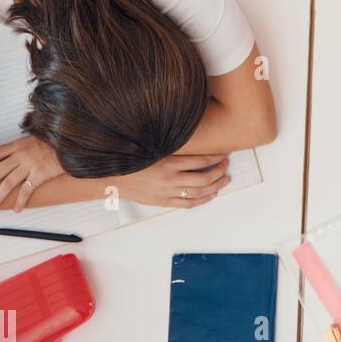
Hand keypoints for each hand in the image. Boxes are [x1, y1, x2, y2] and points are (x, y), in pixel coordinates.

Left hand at [0, 136, 66, 211]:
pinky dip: (21, 200)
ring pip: (9, 183)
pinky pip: (28, 190)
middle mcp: (21, 155)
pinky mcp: (42, 174)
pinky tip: (16, 209)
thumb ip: (22, 146)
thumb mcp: (35, 137)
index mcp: (16, 145)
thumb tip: (11, 153)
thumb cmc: (55, 140)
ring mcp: (31, 165)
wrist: (73, 142)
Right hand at [115, 154, 231, 207]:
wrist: (113, 179)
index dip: (216, 157)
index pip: (201, 160)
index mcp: (168, 163)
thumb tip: (192, 138)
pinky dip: (203, 200)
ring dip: (216, 186)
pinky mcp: (164, 202)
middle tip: (227, 165)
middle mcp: (170, 179)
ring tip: (225, 179)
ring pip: (199, 192)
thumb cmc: (132, 161)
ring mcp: (168, 192)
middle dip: (220, 171)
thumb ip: (172, 147)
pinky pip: (188, 204)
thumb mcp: (152, 149)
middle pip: (204, 178)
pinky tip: (212, 194)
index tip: (224, 153)